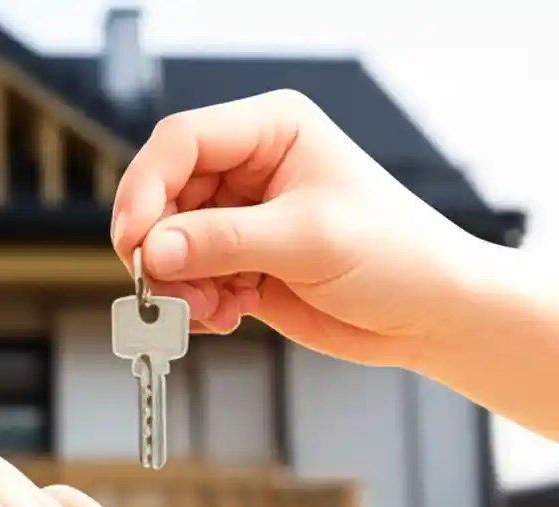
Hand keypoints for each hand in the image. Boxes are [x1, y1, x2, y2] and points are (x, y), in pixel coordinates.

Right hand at [110, 88, 492, 369]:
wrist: (432, 314)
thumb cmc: (400, 256)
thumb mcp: (308, 240)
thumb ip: (224, 242)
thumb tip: (156, 249)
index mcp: (271, 131)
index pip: (181, 142)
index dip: (146, 187)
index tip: (135, 238)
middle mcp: (248, 168)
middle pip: (163, 196)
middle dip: (162, 249)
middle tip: (167, 288)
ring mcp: (239, 217)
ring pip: (167, 244)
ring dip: (179, 285)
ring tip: (213, 308)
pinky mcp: (235, 261)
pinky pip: (184, 278)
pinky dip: (194, 303)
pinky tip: (228, 314)